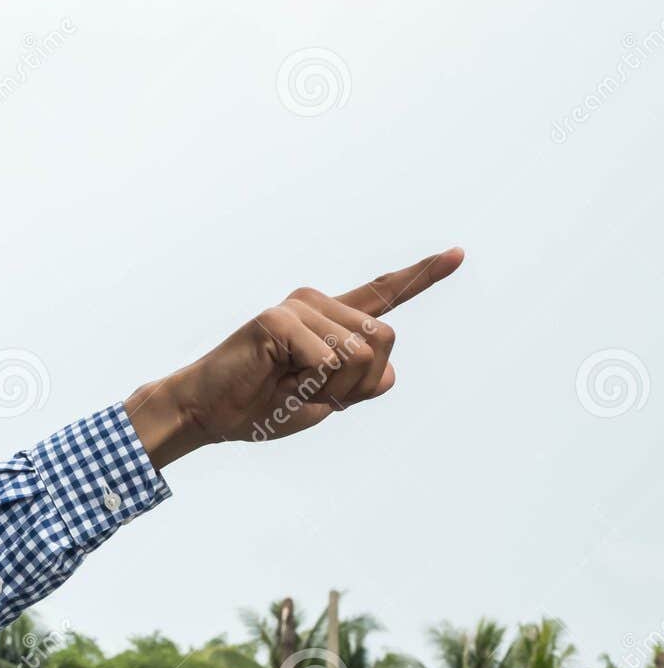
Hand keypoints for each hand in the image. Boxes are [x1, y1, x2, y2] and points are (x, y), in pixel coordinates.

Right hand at [125, 247, 464, 467]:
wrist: (209, 414)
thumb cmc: (259, 407)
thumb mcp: (323, 402)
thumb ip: (360, 384)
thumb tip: (387, 371)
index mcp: (330, 323)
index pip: (382, 294)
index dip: (422, 276)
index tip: (458, 254)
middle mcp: (317, 305)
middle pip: (383, 339)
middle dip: (357, 382)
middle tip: (312, 394)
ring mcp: (297, 307)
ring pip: (359, 352)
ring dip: (332, 386)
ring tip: (290, 387)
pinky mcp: (277, 319)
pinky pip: (326, 359)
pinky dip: (310, 385)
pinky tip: (278, 379)